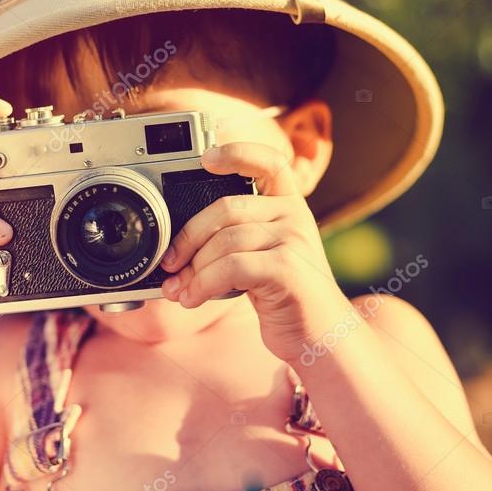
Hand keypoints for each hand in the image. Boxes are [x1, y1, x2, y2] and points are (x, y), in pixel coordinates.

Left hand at [159, 141, 350, 363]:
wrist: (322, 338)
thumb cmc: (285, 297)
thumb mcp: (262, 258)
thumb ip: (233, 240)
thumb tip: (175, 249)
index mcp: (288, 206)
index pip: (268, 161)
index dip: (237, 152)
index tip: (205, 157)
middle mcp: (295, 216)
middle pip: (226, 208)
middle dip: (188, 237)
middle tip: (169, 263)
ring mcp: (295, 240)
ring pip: (224, 241)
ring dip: (192, 270)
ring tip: (178, 290)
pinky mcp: (289, 269)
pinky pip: (232, 267)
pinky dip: (203, 284)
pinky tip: (193, 299)